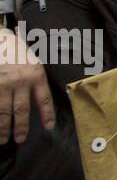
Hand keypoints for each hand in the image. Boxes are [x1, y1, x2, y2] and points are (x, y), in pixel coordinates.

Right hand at [0, 28, 55, 143]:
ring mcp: (3, 85)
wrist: (0, 39)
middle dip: (21, 127)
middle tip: (20, 139)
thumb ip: (36, 81)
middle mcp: (20, 81)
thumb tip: (40, 101)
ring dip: (3, 128)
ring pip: (3, 112)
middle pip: (21, 110)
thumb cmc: (18, 51)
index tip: (49, 127)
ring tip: (3, 139)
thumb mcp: (34, 63)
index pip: (44, 99)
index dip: (47, 115)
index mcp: (36, 75)